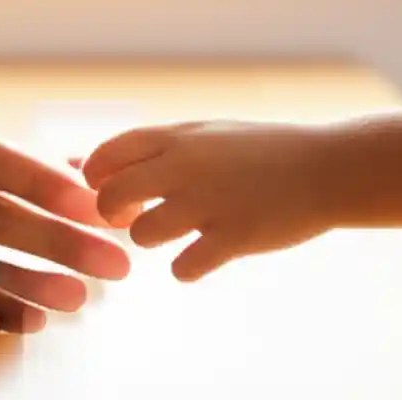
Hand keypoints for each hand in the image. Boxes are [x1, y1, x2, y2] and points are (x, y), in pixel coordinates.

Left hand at [82, 121, 336, 281]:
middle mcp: (186, 165)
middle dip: (113, 215)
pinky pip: (183, 268)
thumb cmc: (255, 150)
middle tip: (135, 217)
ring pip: (143, 236)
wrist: (327, 168)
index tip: (109, 188)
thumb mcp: (199, 134)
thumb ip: (143, 149)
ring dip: (153, 239)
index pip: (105, 156)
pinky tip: (206, 253)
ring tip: (179, 231)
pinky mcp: (235, 238)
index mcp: (176, 135)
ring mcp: (209, 202)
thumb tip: (74, 162)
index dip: (96, 178)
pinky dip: (189, 267)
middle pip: (111, 198)